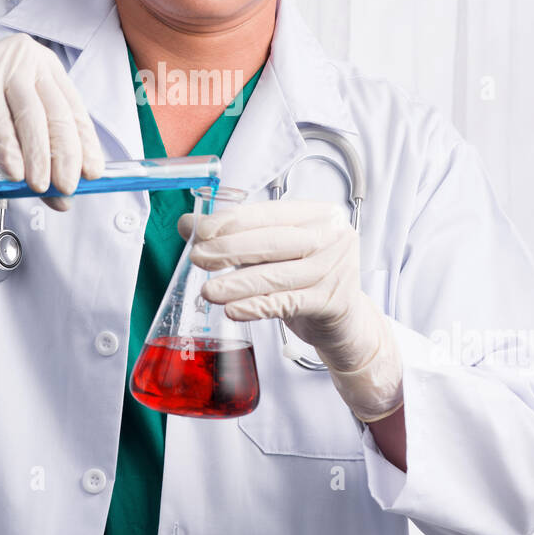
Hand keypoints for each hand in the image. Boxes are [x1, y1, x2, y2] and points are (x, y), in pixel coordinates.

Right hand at [0, 33, 105, 210]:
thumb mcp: (9, 149)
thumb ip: (37, 166)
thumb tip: (64, 198)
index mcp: (46, 70)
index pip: (74, 110)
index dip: (85, 144)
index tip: (95, 174)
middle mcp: (30, 59)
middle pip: (58, 111)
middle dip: (66, 154)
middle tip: (68, 187)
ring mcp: (4, 62)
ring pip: (32, 114)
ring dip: (38, 156)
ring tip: (39, 186)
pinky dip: (8, 147)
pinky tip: (12, 172)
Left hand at [176, 199, 402, 422]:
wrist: (345, 321)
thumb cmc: (307, 279)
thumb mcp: (274, 253)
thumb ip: (236, 236)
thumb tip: (188, 223)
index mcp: (320, 214)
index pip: (270, 213)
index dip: (233, 220)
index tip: (201, 229)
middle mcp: (333, 237)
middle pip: (275, 241)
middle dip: (230, 250)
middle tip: (198, 258)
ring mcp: (337, 270)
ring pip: (278, 275)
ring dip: (238, 283)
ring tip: (209, 291)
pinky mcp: (333, 302)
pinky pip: (287, 303)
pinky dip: (256, 307)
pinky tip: (233, 310)